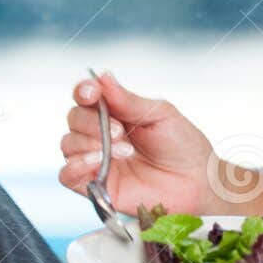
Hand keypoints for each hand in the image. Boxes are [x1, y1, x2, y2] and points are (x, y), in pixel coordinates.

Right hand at [58, 72, 219, 213]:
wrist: (196, 182)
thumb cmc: (182, 146)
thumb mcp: (161, 114)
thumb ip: (128, 100)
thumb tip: (103, 77)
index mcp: (114, 112)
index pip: (86, 96)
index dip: (84, 91)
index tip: (92, 92)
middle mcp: (98, 134)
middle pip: (74, 118)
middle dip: (92, 123)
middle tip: (121, 133)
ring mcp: (94, 159)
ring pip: (68, 144)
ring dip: (89, 145)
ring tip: (123, 152)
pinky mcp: (92, 185)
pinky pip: (66, 175)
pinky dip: (75, 167)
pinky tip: (96, 162)